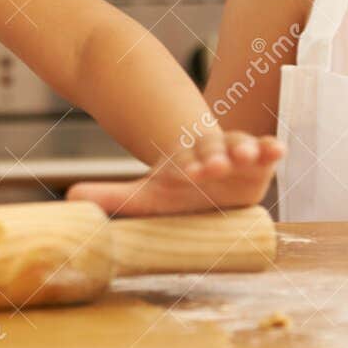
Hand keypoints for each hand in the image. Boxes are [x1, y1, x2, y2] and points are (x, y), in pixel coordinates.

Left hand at [66, 131, 282, 216]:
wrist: (206, 170)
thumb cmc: (176, 188)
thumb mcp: (146, 195)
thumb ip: (113, 197)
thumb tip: (69, 199)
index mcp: (185, 165)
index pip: (186, 166)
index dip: (189, 169)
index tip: (191, 173)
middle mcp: (210, 156)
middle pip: (214, 153)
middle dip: (218, 157)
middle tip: (220, 163)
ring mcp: (235, 155)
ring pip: (240, 148)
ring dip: (246, 150)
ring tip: (251, 154)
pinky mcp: (257, 160)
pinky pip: (265, 151)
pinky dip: (270, 148)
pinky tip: (278, 150)